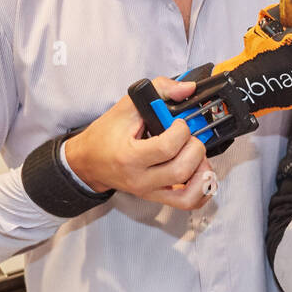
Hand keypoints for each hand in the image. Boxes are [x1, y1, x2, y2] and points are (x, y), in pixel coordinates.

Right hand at [63, 78, 216, 210]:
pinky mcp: (156, 197)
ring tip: (197, 156)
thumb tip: (187, 88)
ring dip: (202, 172)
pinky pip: (187, 202)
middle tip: (189, 138)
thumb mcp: (127, 106)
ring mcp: (150, 191)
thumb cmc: (106, 135)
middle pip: (181, 171)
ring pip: (188, 194)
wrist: (88, 161)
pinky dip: (201, 189)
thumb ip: (160, 90)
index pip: (167, 148)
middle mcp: (140, 179)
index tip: (179, 123)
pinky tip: (201, 172)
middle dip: (195, 149)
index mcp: (130, 155)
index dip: (181, 131)